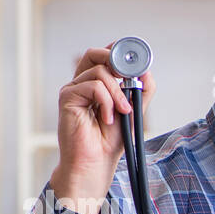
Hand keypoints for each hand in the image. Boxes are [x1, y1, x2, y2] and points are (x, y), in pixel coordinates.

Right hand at [50, 42, 156, 208]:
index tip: (136, 60)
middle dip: (116, 62)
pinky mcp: (67, 97)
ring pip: (100, 72)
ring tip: (122, 112)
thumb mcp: (133, 111)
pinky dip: (107, 101)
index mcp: (96, 84)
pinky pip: (93, 86)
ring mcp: (74, 89)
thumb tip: (146, 70)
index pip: (104, 56)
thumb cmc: (110, 141)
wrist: (96, 163)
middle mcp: (82, 83)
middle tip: (130, 79)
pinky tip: (107, 118)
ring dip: (118, 93)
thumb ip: (140, 91)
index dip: (117, 51)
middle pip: (95, 54)